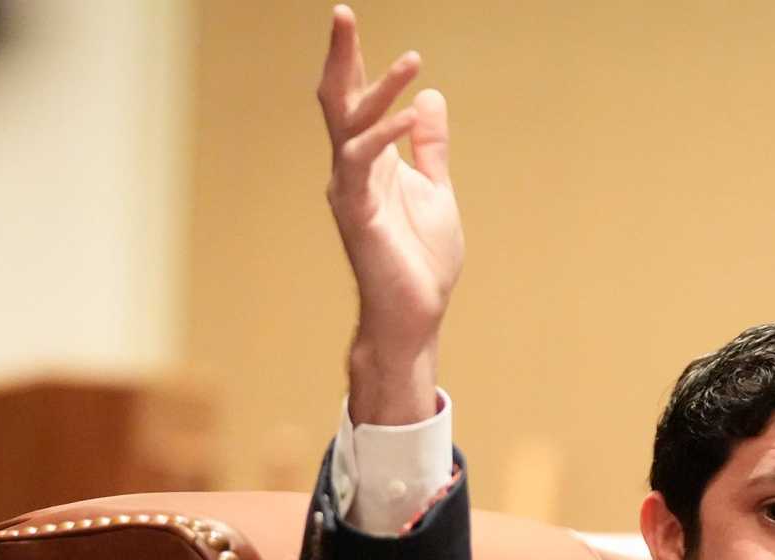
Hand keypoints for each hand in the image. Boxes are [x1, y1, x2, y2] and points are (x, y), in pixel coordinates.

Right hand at [316, 6, 461, 423]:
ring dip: (376, 89)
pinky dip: (387, 134)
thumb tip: (429, 97)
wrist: (415, 314)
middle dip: (341, 56)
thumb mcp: (436, 190)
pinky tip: (410, 114)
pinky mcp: (357, 213)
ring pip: (349, 125)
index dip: (354, 60)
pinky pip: (365, 163)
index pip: (355, 99)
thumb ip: (429, 146)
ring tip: (411, 59)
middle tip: (343, 11)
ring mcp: (351, 189)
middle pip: (337, 100)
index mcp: (371, 161)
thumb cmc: (420, 260)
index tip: (350, 20)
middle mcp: (353, 169)